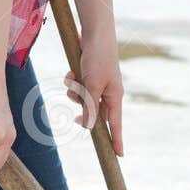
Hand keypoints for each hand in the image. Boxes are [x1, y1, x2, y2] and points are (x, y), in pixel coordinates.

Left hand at [65, 30, 123, 154]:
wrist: (94, 33)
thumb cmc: (98, 58)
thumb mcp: (93, 85)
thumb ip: (91, 107)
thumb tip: (89, 126)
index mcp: (114, 97)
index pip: (116, 124)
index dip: (117, 139)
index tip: (119, 155)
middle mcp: (107, 92)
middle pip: (92, 112)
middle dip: (82, 109)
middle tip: (75, 119)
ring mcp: (96, 84)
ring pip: (81, 99)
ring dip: (74, 92)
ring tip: (73, 79)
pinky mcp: (87, 75)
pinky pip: (76, 86)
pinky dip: (72, 81)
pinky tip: (71, 71)